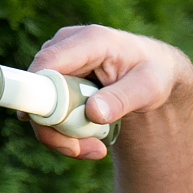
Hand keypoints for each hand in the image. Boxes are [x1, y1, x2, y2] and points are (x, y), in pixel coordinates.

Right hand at [26, 25, 192, 160]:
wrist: (154, 72)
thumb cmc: (153, 74)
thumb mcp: (148, 88)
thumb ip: (122, 99)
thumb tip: (93, 113)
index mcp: (91, 41)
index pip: (48, 64)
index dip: (38, 95)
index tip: (52, 129)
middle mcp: (66, 46)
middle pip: (39, 90)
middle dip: (56, 128)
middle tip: (86, 151)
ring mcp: (58, 62)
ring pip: (40, 105)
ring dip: (62, 136)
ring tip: (95, 149)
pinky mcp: (55, 78)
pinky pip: (47, 111)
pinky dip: (63, 132)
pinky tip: (88, 141)